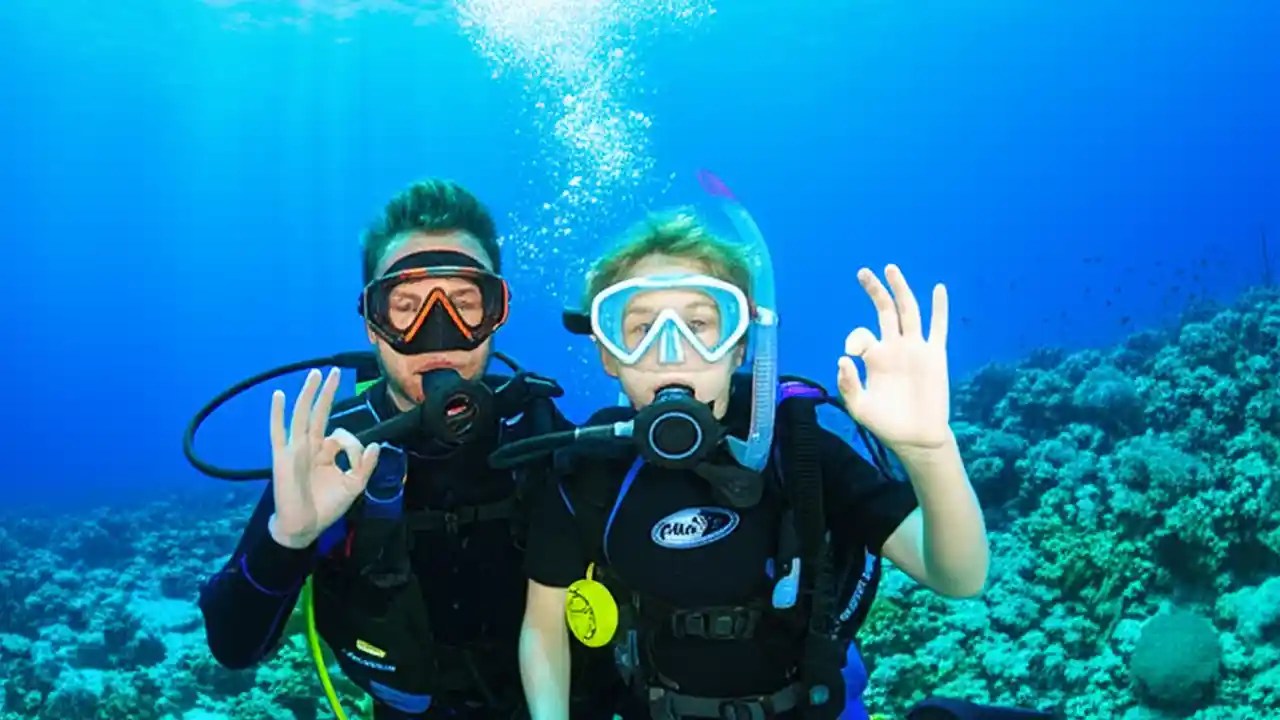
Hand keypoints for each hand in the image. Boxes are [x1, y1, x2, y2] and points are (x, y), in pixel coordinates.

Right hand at [268, 368, 380, 548]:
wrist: (304, 527)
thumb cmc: (327, 506)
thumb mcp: (354, 485)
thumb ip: (365, 465)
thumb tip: (376, 444)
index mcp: (327, 452)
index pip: (340, 435)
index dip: (353, 444)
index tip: (358, 459)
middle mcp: (310, 447)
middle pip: (319, 413)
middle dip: (327, 392)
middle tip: (334, 371)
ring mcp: (295, 449)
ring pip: (302, 416)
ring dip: (308, 394)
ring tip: (315, 374)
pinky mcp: (282, 457)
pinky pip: (278, 432)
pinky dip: (277, 413)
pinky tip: (278, 395)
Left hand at [836, 265, 952, 451]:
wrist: (916, 438)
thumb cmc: (886, 423)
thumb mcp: (860, 407)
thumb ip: (848, 384)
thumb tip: (842, 359)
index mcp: (874, 357)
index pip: (861, 335)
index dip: (855, 339)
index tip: (851, 354)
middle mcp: (894, 347)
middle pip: (884, 311)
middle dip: (874, 290)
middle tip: (863, 271)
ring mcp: (915, 349)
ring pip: (908, 311)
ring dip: (900, 289)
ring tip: (891, 269)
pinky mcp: (935, 356)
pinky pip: (938, 328)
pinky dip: (940, 308)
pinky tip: (939, 289)